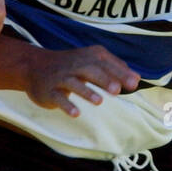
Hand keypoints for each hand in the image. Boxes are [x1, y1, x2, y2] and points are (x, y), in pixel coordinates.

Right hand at [21, 45, 139, 116]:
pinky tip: (76, 113)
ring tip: (99, 101)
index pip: (106, 63)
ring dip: (86, 92)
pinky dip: (67, 105)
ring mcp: (61, 78)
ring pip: (74, 83)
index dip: (120, 73)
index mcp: (88, 56)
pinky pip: (58, 98)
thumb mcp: (92, 62)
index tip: (134, 84)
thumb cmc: (71, 66)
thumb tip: (136, 79)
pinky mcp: (49, 91)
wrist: (35, 67)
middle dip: (104, 79)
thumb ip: (114, 69)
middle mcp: (75, 65)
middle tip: (117, 90)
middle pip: (91, 71)